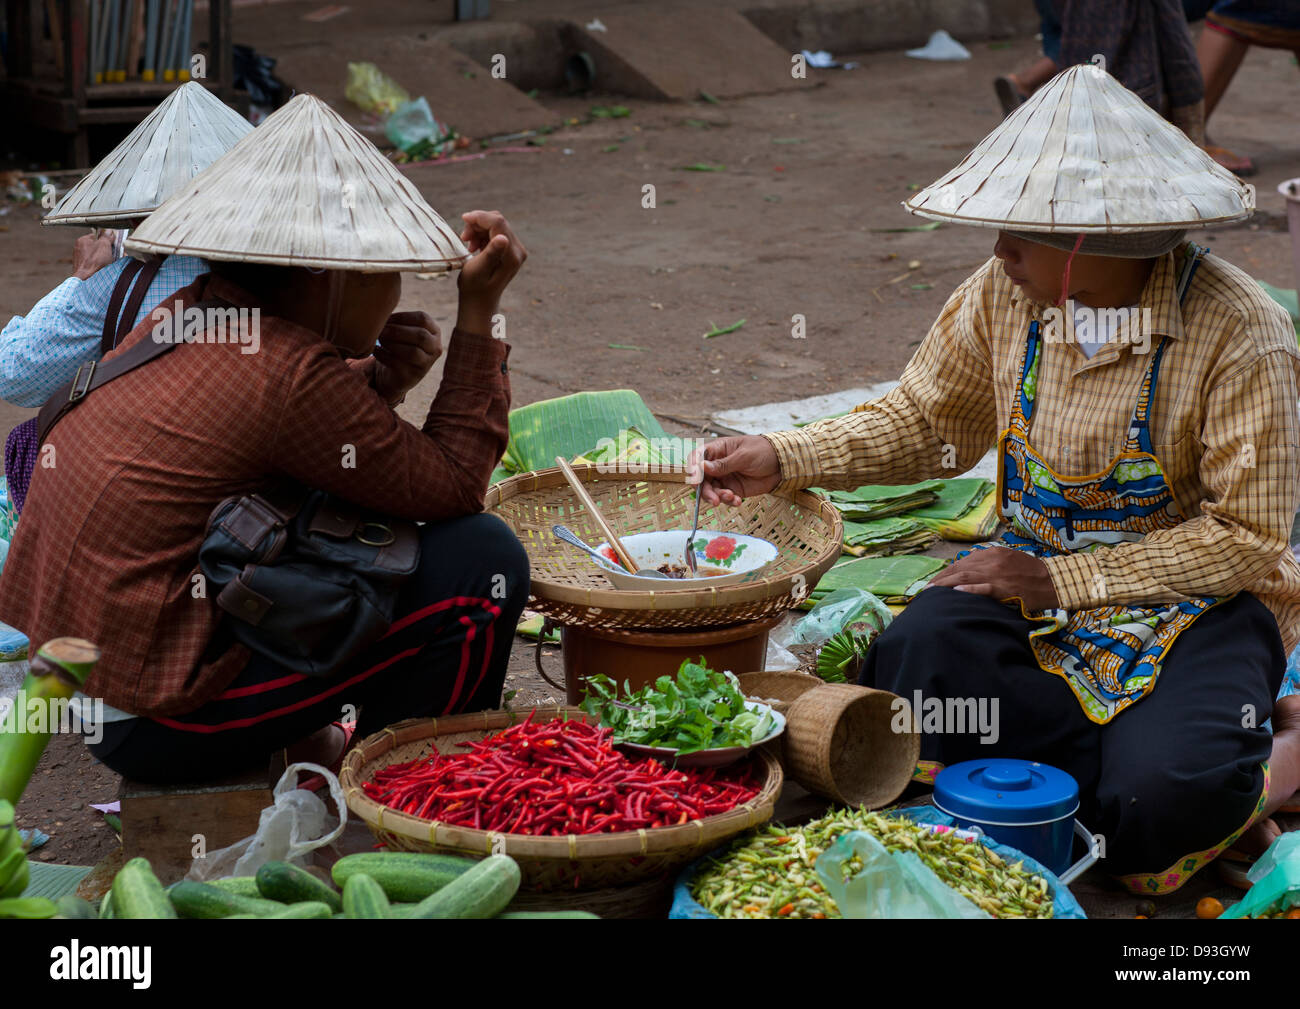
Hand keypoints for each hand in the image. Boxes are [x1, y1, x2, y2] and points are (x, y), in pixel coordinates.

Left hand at [72, 231, 117, 279]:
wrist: (87, 280)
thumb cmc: (94, 262)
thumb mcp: (104, 245)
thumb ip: (106, 237)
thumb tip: (109, 231)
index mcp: (83, 240)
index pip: (97, 236)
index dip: (107, 239)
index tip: (115, 243)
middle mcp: (80, 249)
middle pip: (98, 246)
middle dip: (109, 250)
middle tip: (118, 254)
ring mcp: (81, 259)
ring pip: (98, 256)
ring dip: (108, 258)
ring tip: (115, 263)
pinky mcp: (84, 268)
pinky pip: (95, 264)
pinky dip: (103, 265)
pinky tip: (108, 269)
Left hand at [372, 311, 442, 404]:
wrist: (394, 373)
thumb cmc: (397, 345)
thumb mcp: (402, 331)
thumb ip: (397, 321)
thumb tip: (382, 311)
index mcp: (434, 332)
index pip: (423, 319)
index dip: (402, 317)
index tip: (386, 318)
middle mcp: (435, 348)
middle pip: (420, 336)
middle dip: (397, 332)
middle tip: (380, 331)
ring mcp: (427, 364)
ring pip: (412, 352)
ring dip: (392, 344)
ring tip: (379, 340)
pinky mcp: (413, 376)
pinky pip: (399, 364)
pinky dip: (384, 355)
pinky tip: (375, 351)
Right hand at [456, 210, 526, 335]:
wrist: (480, 300)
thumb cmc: (474, 288)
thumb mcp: (478, 270)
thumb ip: (490, 253)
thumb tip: (503, 238)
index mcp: (512, 256)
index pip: (498, 223)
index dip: (480, 217)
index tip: (464, 218)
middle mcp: (518, 250)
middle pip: (497, 221)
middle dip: (478, 224)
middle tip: (464, 238)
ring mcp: (515, 249)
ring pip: (495, 224)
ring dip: (478, 229)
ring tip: (468, 244)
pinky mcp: (509, 249)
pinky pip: (495, 230)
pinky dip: (482, 234)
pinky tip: (474, 246)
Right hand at [685, 435, 781, 505]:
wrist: (783, 464)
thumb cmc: (763, 451)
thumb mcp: (744, 456)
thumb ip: (723, 464)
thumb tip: (702, 466)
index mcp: (718, 450)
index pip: (697, 458)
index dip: (693, 469)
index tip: (695, 481)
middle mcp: (717, 465)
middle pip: (702, 479)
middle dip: (706, 491)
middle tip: (714, 500)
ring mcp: (725, 478)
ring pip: (712, 491)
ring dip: (718, 497)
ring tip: (731, 497)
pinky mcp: (733, 489)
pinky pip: (725, 498)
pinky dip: (729, 501)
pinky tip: (738, 501)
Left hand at [927, 546, 1060, 610]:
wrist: (1054, 581)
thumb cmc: (1030, 573)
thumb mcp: (1007, 561)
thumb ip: (987, 564)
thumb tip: (966, 573)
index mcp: (992, 553)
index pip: (962, 563)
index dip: (945, 573)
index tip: (933, 583)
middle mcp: (993, 561)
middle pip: (960, 570)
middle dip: (940, 580)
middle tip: (924, 591)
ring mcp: (999, 574)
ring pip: (967, 578)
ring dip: (946, 585)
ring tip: (931, 593)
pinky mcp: (1006, 588)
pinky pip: (984, 588)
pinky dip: (969, 590)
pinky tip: (955, 593)